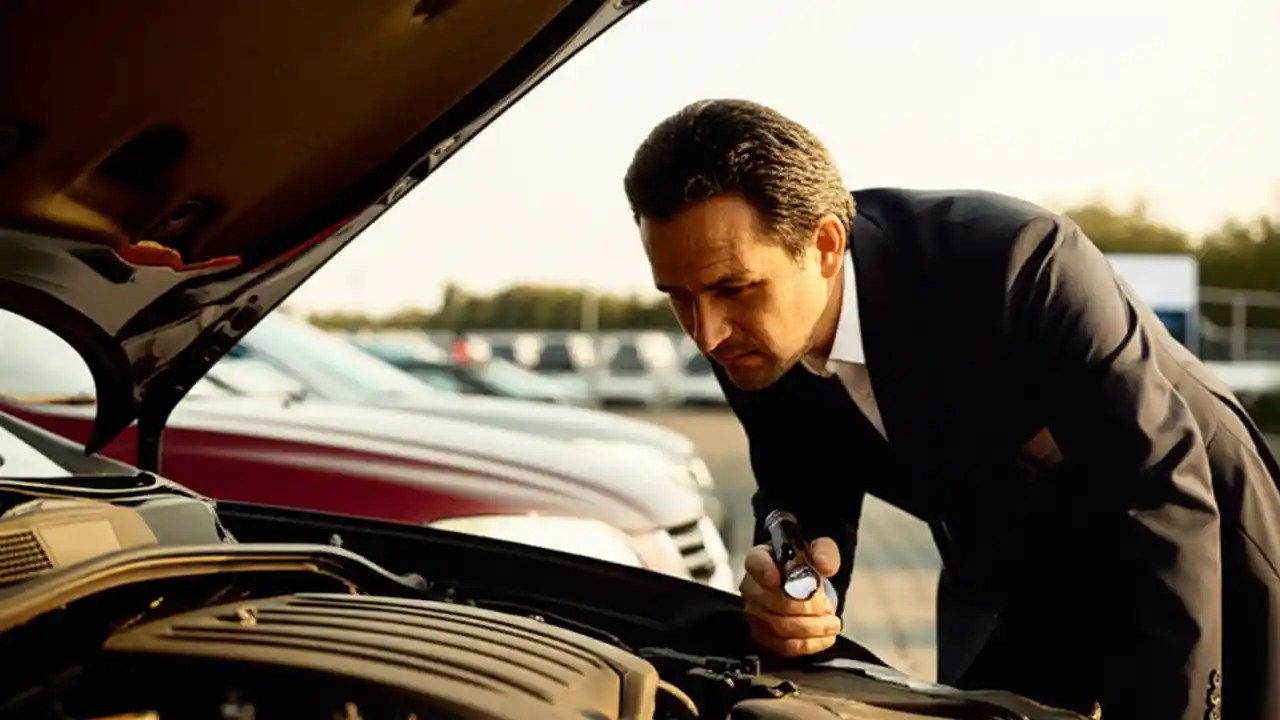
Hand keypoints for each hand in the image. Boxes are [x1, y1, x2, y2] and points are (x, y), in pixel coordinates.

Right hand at [739, 537, 841, 656]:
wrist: (804, 584)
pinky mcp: (763, 636)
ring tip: (832, 623)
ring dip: (812, 628)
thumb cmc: (807, 565)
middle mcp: (751, 587)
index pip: (756, 563)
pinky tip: (825, 637)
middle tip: (829, 608)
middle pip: (774, 602)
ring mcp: (754, 614)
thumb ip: (824, 553)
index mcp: (761, 558)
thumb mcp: (820, 550)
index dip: (764, 572)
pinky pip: (784, 646)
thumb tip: (823, 566)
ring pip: (781, 628)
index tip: (778, 579)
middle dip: (808, 607)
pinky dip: (809, 644)